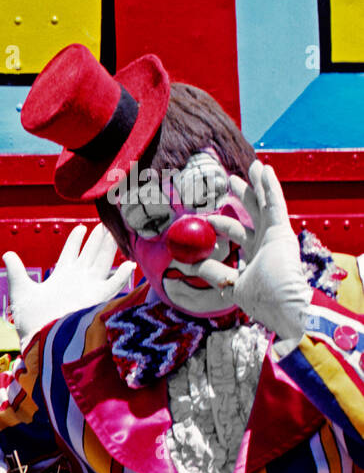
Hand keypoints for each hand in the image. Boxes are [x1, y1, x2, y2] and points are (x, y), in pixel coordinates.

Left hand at [4, 224, 135, 348]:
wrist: (41, 339)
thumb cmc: (30, 320)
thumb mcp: (20, 291)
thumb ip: (16, 271)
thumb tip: (7, 253)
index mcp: (60, 277)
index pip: (71, 253)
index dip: (76, 240)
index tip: (81, 227)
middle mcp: (77, 281)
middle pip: (90, 254)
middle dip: (97, 239)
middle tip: (104, 223)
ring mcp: (88, 289)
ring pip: (102, 262)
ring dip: (109, 248)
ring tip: (115, 232)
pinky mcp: (97, 299)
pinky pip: (114, 285)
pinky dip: (122, 275)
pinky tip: (130, 263)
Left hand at [196, 161, 309, 341]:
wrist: (282, 307)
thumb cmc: (261, 301)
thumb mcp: (230, 284)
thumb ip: (212, 272)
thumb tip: (189, 264)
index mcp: (256, 255)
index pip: (238, 233)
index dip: (223, 222)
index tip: (207, 217)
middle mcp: (267, 242)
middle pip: (253, 213)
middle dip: (242, 195)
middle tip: (229, 181)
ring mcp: (277, 236)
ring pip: (266, 203)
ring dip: (259, 184)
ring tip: (253, 165)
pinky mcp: (283, 231)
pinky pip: (276, 203)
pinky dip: (270, 186)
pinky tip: (265, 170)